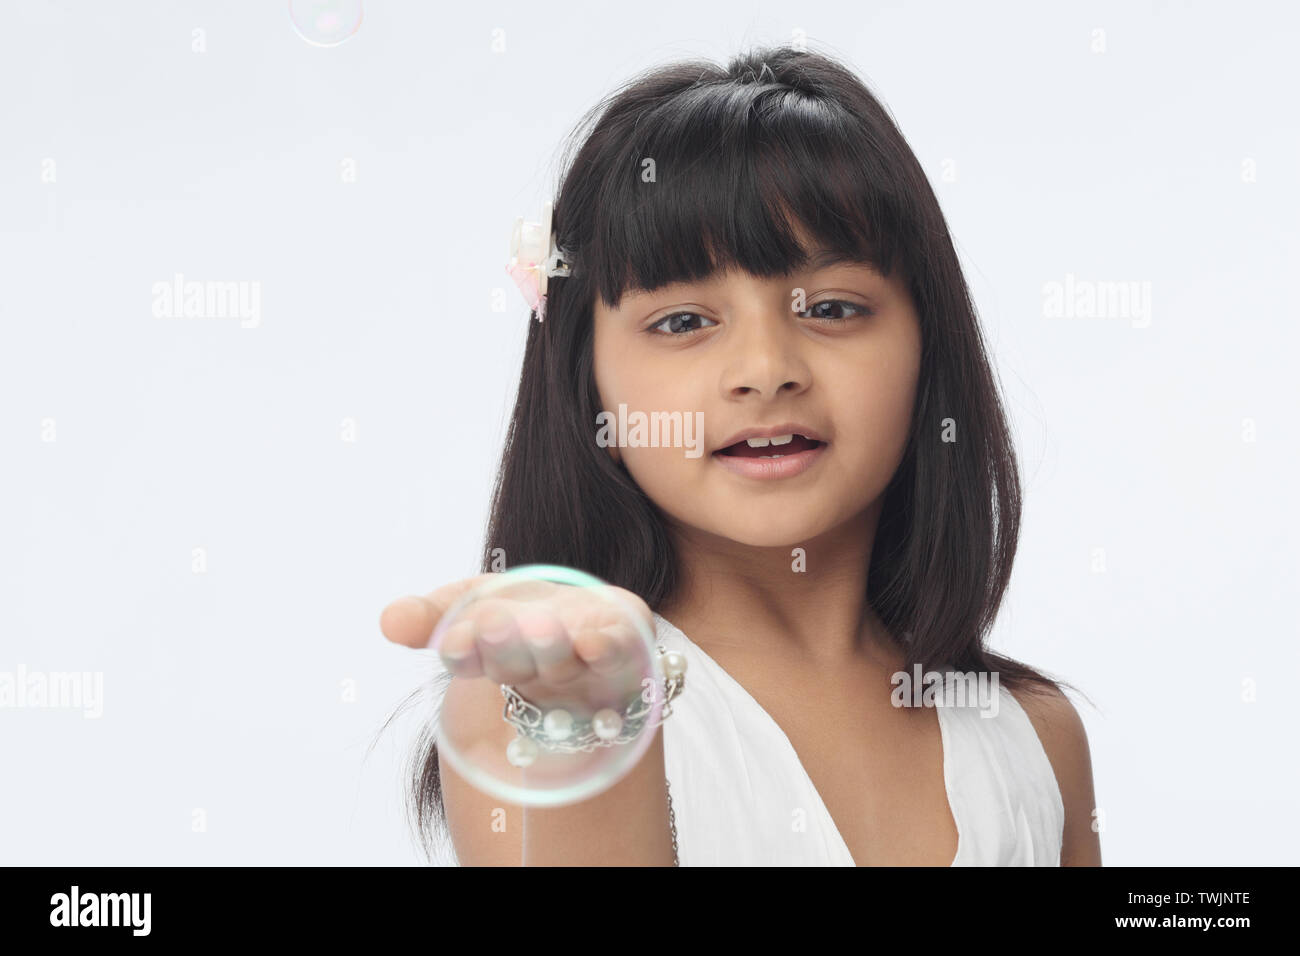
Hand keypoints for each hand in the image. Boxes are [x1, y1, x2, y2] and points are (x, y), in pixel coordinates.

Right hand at [380, 573, 655, 711]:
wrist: (589, 629)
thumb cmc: (519, 619)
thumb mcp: (471, 604)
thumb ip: (430, 614)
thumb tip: (387, 621)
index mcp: (492, 660)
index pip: (471, 659)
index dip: (465, 650)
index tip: (453, 642)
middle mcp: (535, 671)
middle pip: (516, 665)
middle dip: (504, 648)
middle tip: (492, 626)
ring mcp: (581, 667)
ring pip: (563, 664)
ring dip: (551, 648)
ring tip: (542, 627)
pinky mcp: (623, 651)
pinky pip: (615, 654)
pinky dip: (604, 648)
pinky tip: (595, 639)